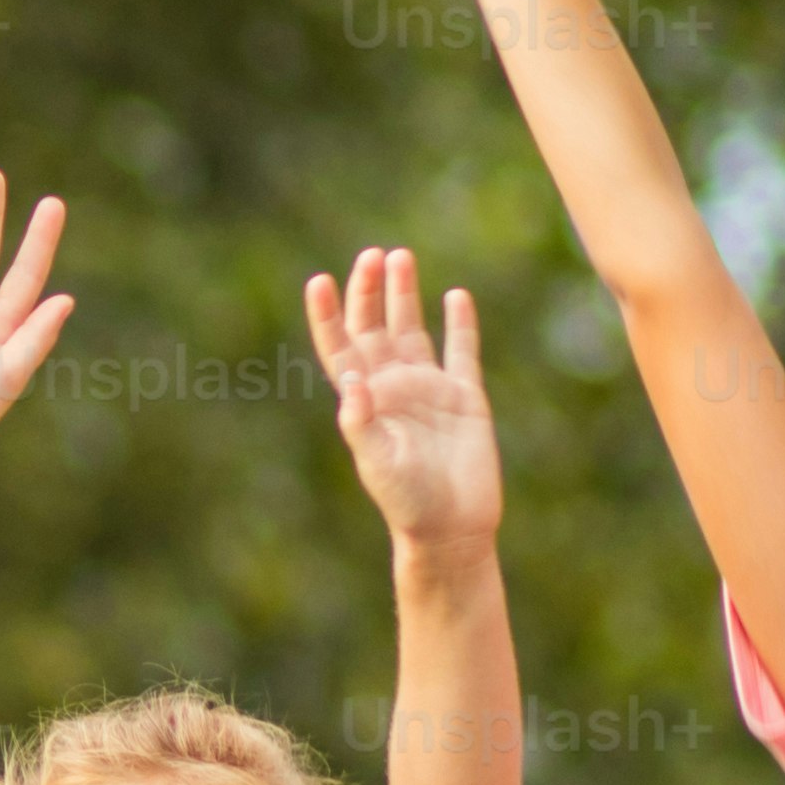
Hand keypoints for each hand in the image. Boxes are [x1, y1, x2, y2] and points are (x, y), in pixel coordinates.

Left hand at [310, 250, 497, 560]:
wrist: (452, 529)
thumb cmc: (407, 502)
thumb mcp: (379, 462)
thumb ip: (364, 424)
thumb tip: (352, 386)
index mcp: (365, 401)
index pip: (340, 349)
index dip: (327, 316)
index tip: (319, 281)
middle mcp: (393, 389)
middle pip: (374, 329)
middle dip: (368, 293)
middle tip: (370, 255)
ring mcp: (429, 390)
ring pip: (412, 331)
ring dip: (404, 296)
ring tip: (400, 257)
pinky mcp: (465, 398)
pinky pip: (462, 352)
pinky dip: (460, 323)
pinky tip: (456, 296)